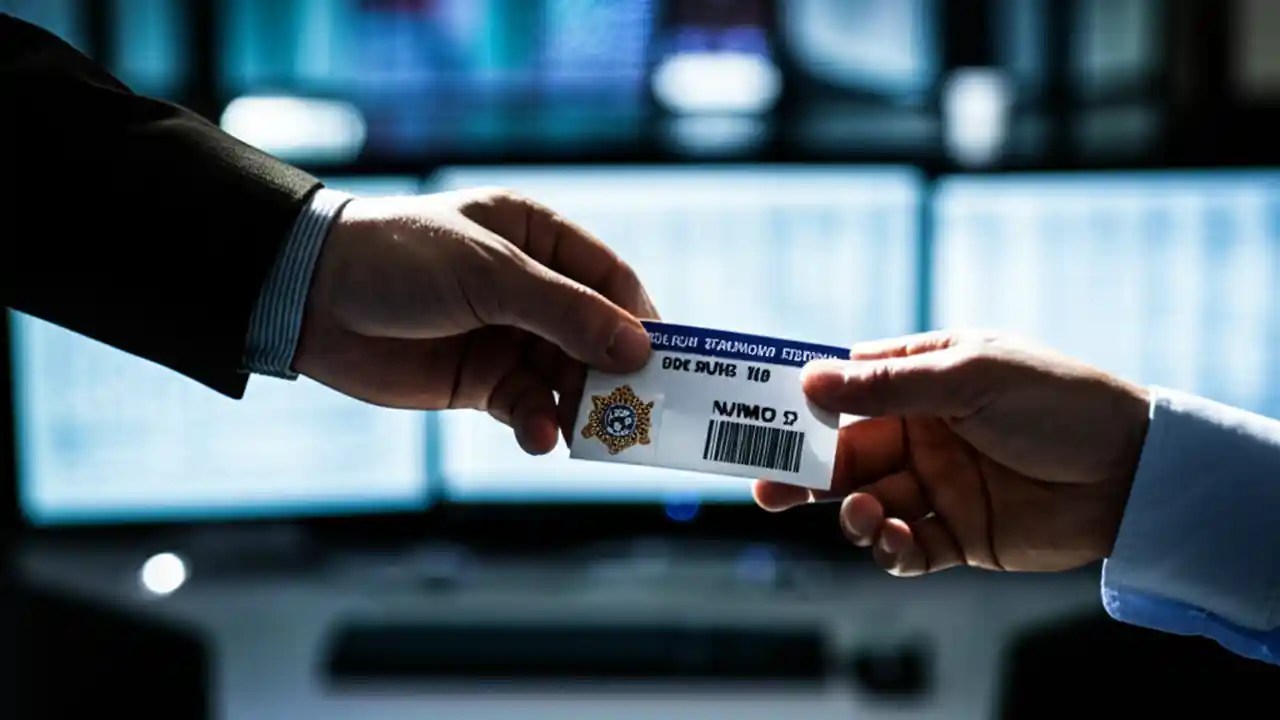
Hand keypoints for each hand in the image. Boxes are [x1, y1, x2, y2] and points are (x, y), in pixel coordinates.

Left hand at [293, 187, 657, 454]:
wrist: (309, 298)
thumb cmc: (401, 259)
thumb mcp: (491, 275)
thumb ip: (565, 312)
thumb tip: (638, 347)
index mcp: (537, 236)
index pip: (609, 278)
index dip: (639, 318)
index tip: (666, 360)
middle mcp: (528, 285)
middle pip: (593, 335)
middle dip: (612, 373)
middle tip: (640, 412)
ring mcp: (505, 335)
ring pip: (564, 377)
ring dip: (576, 406)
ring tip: (583, 433)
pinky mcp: (479, 379)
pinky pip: (527, 405)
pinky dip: (538, 422)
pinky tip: (539, 436)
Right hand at [754, 331, 1150, 574]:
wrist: (1135, 473)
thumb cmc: (1059, 402)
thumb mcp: (973, 376)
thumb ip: (889, 385)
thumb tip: (808, 382)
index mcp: (924, 381)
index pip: (846, 387)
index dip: (802, 402)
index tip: (756, 415)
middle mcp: (922, 433)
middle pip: (843, 454)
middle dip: (802, 472)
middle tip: (764, 487)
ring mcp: (937, 485)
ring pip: (865, 503)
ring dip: (850, 513)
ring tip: (862, 514)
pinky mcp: (956, 535)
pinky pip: (903, 546)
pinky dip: (888, 547)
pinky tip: (894, 538)